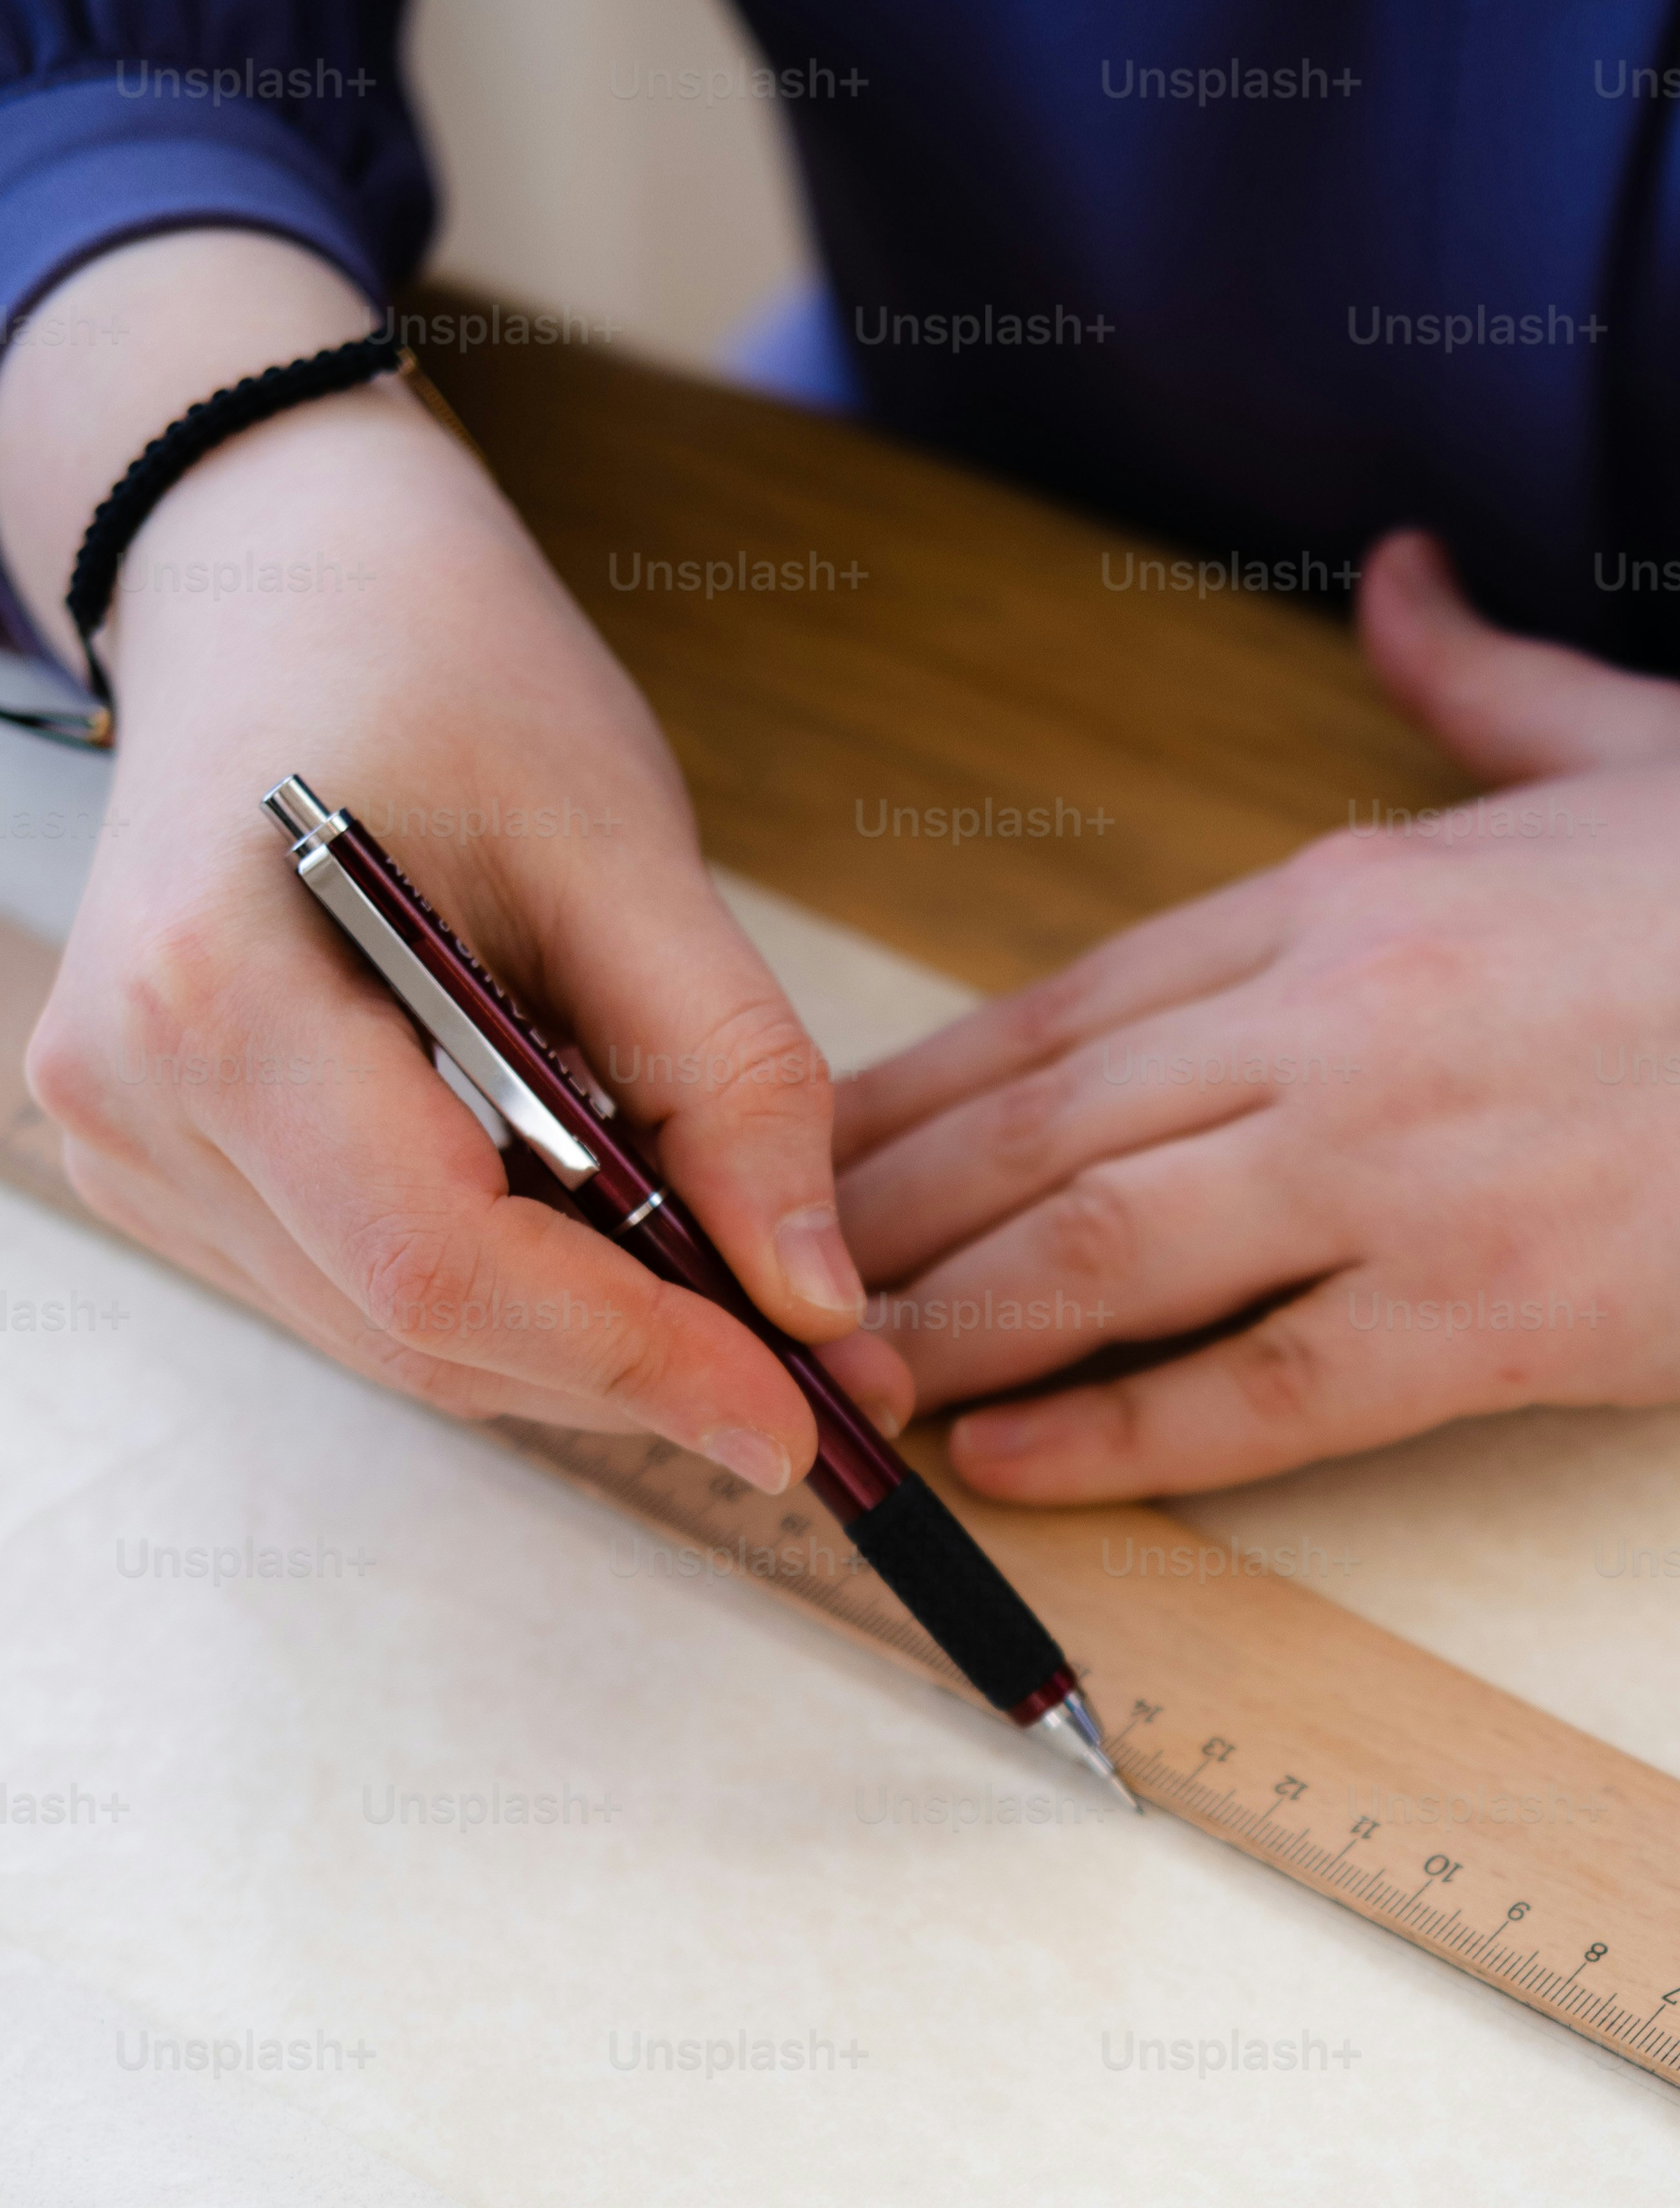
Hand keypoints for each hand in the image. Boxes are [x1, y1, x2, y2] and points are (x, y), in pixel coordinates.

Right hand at [3, 232, 910, 1488]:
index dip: (632, 1361)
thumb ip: (730, 1083)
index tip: (799, 1416)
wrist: (285, 581)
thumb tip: (812, 1303)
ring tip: (724, 1295)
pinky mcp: (165, 1167)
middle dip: (633, 1370)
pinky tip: (596, 1233)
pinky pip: (362, 1296)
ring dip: (579, 1345)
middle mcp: (135, 1094)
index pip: (441, 1264)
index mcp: (217, 992)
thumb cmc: (445, 670)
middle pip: (421, 1327)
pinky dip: (508, 1298)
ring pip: (399, 1339)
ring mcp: (129, 1143)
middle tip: (813, 1379)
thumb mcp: (625, 853)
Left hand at [832, 529, 1679, 1501]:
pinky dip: (1112, 1433)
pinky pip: (1251, 1392)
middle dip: (873, 1212)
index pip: (1068, 1004)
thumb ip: (1475, 681)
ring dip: (945, 1323)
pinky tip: (1011, 1459)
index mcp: (1358, 892)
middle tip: (753, 1280)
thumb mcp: (1631, 744)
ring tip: (836, 1380)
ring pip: (1098, 1252)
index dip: (912, 1089)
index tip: (804, 1142)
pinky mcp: (1497, 1318)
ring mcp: (1409, 1173)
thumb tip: (1394, 580)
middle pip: (1037, 1126)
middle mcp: (1346, 1022)